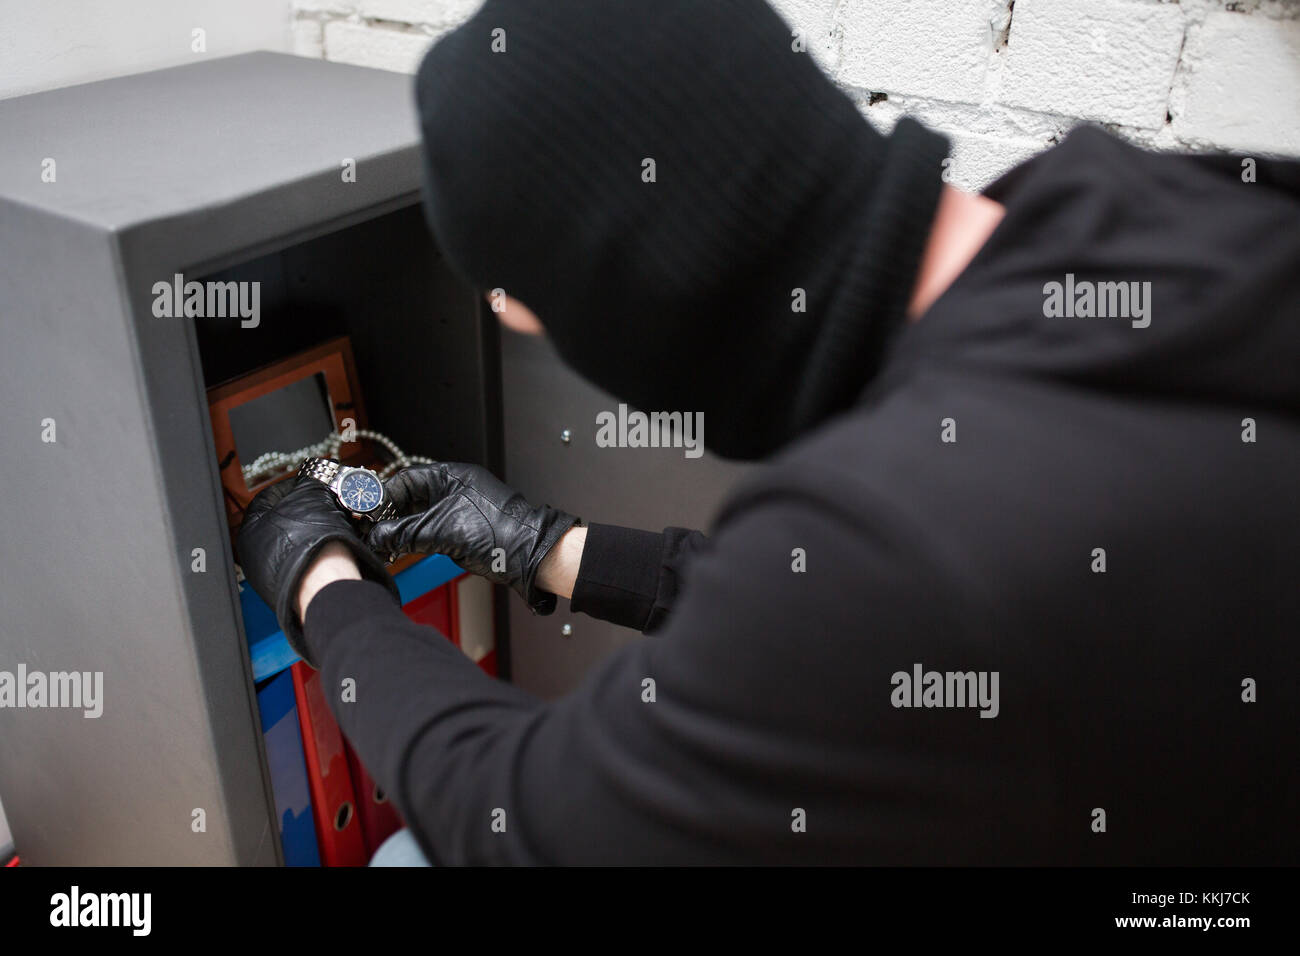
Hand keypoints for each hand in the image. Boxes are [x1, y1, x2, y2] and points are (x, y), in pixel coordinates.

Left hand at [237, 478, 399, 666]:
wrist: (328, 583)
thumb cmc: (312, 542)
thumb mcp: (311, 494)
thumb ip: (308, 480)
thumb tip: (313, 475)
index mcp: (249, 529)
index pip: (269, 496)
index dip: (295, 486)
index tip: (312, 485)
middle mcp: (255, 555)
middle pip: (283, 520)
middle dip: (306, 510)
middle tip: (326, 504)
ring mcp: (274, 575)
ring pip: (297, 541)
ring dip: (315, 532)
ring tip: (335, 526)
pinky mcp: (293, 588)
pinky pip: (306, 561)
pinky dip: (319, 552)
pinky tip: (334, 549)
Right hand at [366, 463, 578, 613]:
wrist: (530, 555)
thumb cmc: (498, 532)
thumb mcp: (441, 530)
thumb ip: (404, 533)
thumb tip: (378, 537)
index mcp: (451, 476)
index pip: (406, 480)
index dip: (384, 496)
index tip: (367, 513)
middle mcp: (455, 489)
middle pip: (411, 498)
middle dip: (391, 516)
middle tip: (372, 532)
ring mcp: (460, 510)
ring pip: (421, 517)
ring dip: (402, 531)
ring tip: (384, 545)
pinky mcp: (464, 530)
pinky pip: (432, 531)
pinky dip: (416, 540)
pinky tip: (403, 551)